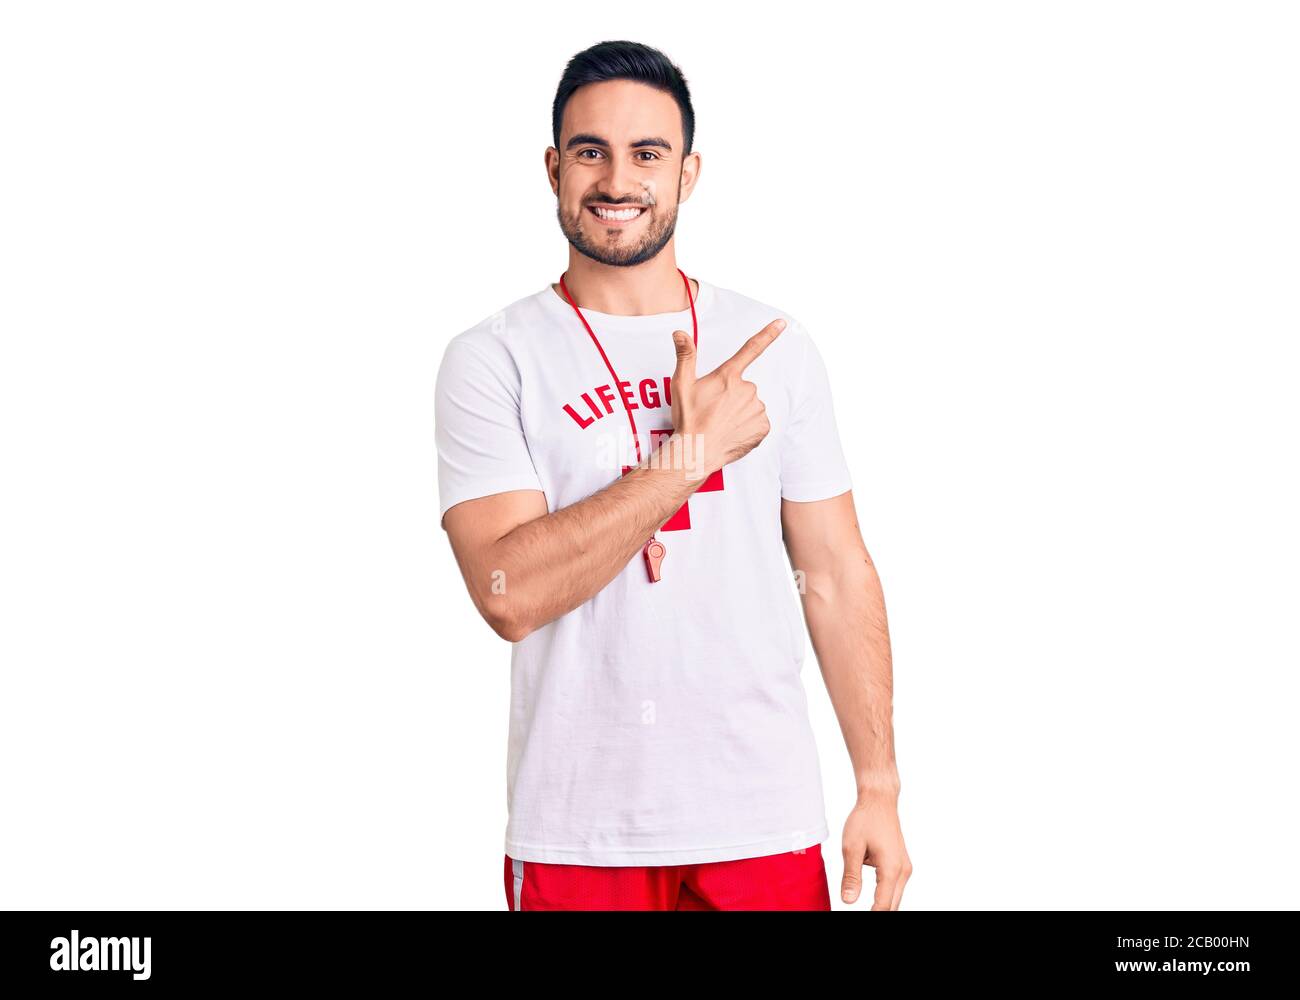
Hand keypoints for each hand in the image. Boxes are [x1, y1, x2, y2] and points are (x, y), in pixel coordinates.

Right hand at [667, 318, 784, 484]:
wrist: (697, 452)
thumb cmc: (688, 419)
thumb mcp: (681, 384)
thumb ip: (685, 356)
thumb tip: (680, 333)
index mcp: (728, 376)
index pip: (750, 349)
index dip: (768, 334)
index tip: (782, 323)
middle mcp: (747, 389)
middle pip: (744, 386)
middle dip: (732, 395)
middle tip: (714, 409)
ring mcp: (757, 409)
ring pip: (751, 405)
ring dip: (740, 411)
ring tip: (722, 423)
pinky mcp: (763, 427)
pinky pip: (758, 422)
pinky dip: (748, 426)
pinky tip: (733, 432)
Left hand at [841, 793, 912, 908]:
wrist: (879, 801)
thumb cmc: (865, 820)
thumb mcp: (851, 848)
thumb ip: (851, 877)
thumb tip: (848, 901)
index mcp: (891, 869)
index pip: (882, 906)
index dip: (871, 916)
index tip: (855, 918)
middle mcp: (903, 871)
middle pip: (892, 906)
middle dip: (878, 913)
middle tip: (861, 914)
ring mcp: (904, 868)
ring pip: (894, 898)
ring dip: (881, 906)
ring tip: (866, 909)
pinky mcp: (901, 865)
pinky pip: (893, 888)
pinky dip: (883, 896)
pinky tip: (870, 900)